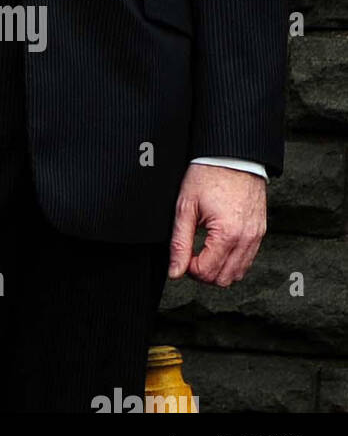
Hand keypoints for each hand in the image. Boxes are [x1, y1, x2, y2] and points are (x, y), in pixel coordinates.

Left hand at [168, 164, 266, 285]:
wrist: (232, 156)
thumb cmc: (207, 175)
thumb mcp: (185, 207)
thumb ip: (180, 242)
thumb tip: (175, 271)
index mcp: (227, 234)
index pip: (207, 272)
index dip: (189, 269)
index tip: (182, 254)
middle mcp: (247, 239)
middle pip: (224, 279)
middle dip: (203, 272)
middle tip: (190, 254)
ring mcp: (256, 237)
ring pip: (238, 273)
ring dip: (218, 269)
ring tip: (203, 250)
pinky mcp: (260, 232)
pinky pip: (247, 260)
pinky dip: (232, 260)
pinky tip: (217, 245)